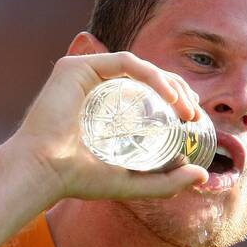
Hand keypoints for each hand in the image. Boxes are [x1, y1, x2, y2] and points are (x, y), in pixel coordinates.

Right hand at [8, 38, 209, 207]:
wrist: (43, 172)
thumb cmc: (78, 180)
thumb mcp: (132, 183)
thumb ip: (166, 183)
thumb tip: (203, 176)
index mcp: (105, 108)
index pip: (147, 96)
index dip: (176, 102)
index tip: (194, 121)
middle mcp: (96, 87)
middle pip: (147, 79)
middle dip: (178, 91)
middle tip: (194, 114)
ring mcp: (85, 74)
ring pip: (140, 68)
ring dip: (169, 84)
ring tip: (186, 108)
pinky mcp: (77, 66)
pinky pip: (125, 63)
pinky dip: (151, 76)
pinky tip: (169, 97)